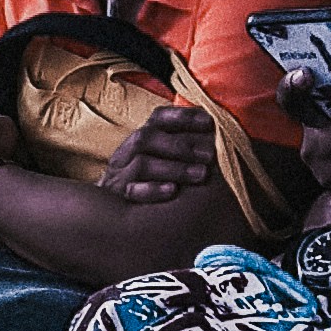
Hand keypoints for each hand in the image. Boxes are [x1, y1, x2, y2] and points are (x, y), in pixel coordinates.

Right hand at [97, 100, 218, 204]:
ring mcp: (120, 175)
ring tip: (201, 174)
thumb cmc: (152, 183)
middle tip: (210, 154)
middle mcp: (127, 152)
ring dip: (174, 167)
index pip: (158, 118)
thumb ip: (184, 146)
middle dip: (181, 145)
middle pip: (147, 138)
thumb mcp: (164, 160)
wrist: (112, 214)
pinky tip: (173, 191)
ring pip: (143, 164)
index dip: (182, 116)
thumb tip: (218, 133)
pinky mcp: (119, 197)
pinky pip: (133, 192)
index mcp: (141, 139)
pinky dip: (154, 189)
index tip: (208, 122)